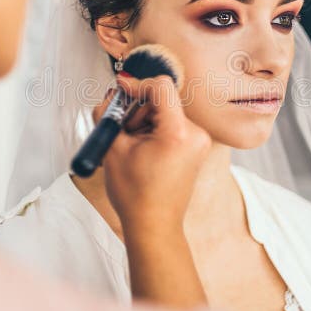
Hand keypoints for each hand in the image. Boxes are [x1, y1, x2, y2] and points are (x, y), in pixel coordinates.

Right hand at [92, 73, 210, 234]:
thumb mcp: (113, 148)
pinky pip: (173, 125)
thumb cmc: (135, 195)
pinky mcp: (197, 147)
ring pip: (166, 112)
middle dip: (138, 110)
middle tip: (122, 131)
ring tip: (132, 147)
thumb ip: (110, 113)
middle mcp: (196, 134)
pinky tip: (144, 152)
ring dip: (145, 121)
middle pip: (163, 100)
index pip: (161, 87)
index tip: (121, 93)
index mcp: (178, 132)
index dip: (137, 86)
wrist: (153, 225)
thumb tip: (114, 92)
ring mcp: (200, 141)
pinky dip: (155, 131)